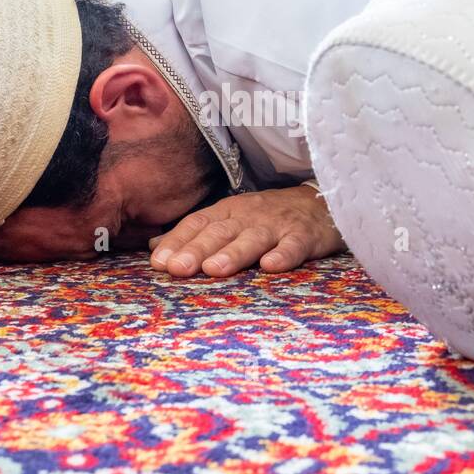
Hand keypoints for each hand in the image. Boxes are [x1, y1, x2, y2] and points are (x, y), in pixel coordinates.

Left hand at [148, 185, 343, 277]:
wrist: (320, 204)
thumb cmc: (267, 218)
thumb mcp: (229, 219)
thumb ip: (195, 234)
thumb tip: (154, 248)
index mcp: (227, 212)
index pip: (197, 224)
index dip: (177, 242)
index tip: (158, 263)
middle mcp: (248, 216)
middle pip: (220, 232)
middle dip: (197, 250)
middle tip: (177, 269)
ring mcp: (277, 225)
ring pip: (253, 238)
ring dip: (233, 253)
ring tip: (215, 269)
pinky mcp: (305, 235)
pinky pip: (294, 245)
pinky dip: (284, 255)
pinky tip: (271, 267)